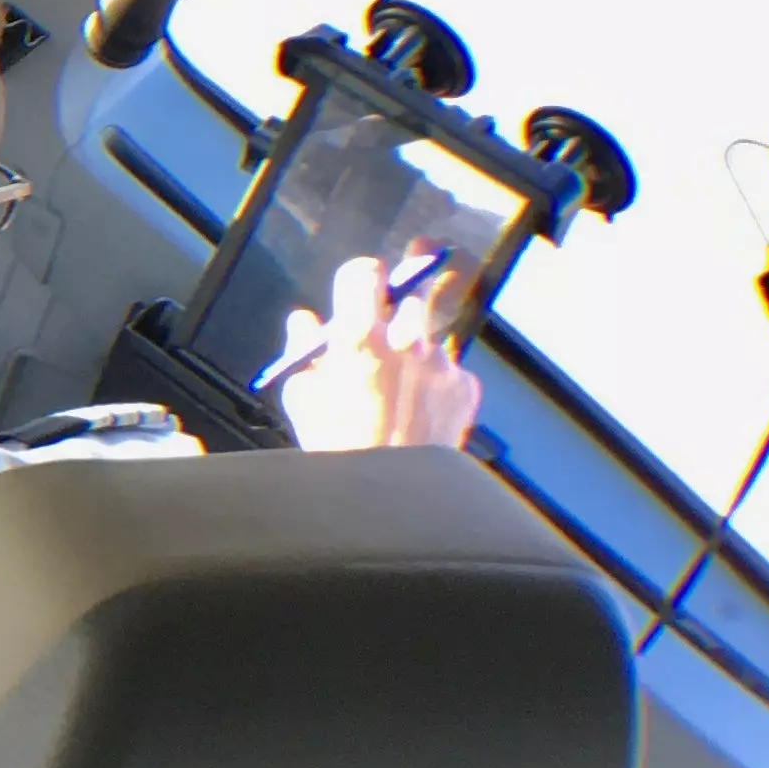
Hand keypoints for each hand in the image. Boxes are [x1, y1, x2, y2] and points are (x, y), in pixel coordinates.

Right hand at [277, 249, 482, 451]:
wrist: (393, 495)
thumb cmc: (338, 446)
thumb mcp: (302, 398)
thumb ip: (304, 350)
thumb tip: (304, 322)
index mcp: (357, 336)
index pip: (364, 272)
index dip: (358, 280)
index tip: (355, 295)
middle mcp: (405, 338)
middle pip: (405, 298)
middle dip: (391, 314)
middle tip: (378, 340)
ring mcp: (441, 361)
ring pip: (428, 336)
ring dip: (414, 350)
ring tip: (397, 387)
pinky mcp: (466, 384)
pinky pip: (449, 369)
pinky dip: (435, 382)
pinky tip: (419, 410)